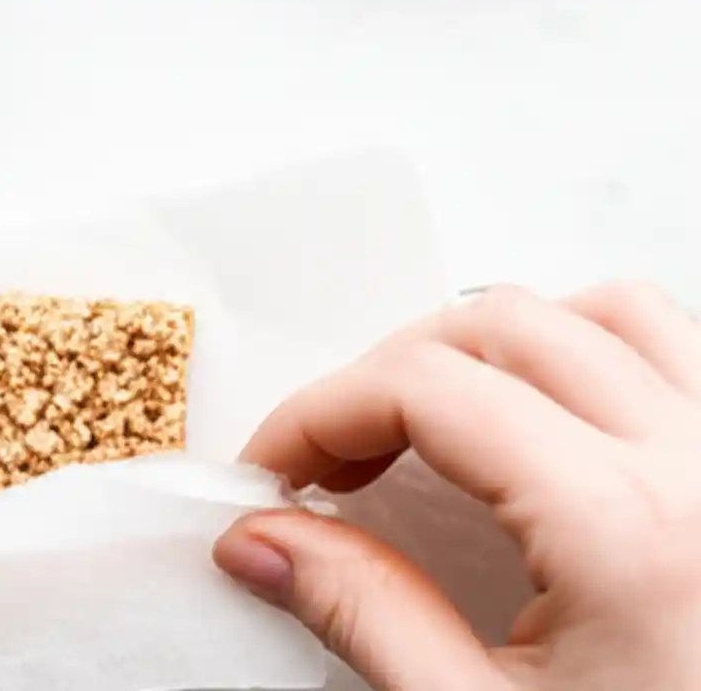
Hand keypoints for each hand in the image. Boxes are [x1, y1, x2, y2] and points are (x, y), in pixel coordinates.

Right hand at [214, 283, 700, 690]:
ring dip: (494, 346)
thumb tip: (266, 541)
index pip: (428, 388)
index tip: (276, 466)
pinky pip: (679, 345)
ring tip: (435, 419)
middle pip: (502, 326)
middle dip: (387, 372)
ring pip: (604, 310)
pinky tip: (545, 416)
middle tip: (335, 456)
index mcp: (630, 529)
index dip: (320, 412)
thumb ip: (363, 614)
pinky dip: (592, 349)